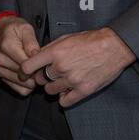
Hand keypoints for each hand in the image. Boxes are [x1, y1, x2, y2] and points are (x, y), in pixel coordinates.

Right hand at [0, 15, 39, 95]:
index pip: (26, 65)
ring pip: (23, 85)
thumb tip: (36, 54)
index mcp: (7, 46)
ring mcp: (0, 69)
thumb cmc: (13, 29)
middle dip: (37, 74)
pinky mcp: (2, 76)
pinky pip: (19, 89)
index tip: (45, 63)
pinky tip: (30, 77)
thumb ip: (31, 42)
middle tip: (42, 67)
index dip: (38, 66)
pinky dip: (27, 86)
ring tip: (36, 71)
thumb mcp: (25, 28)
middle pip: (25, 76)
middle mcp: (1, 60)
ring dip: (32, 81)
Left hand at [20, 27, 135, 107]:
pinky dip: (64, 98)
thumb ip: (49, 48)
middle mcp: (61, 67)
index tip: (26, 72)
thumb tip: (36, 57)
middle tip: (52, 73)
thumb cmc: (90, 40)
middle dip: (43, 76)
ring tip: (62, 80)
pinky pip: (64, 102)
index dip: (24, 70)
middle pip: (40, 79)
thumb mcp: (66, 38)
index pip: (28, 66)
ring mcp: (72, 80)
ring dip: (54, 87)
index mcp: (55, 52)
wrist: (114, 47)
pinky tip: (68, 91)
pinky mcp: (83, 90)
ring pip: (50, 91)